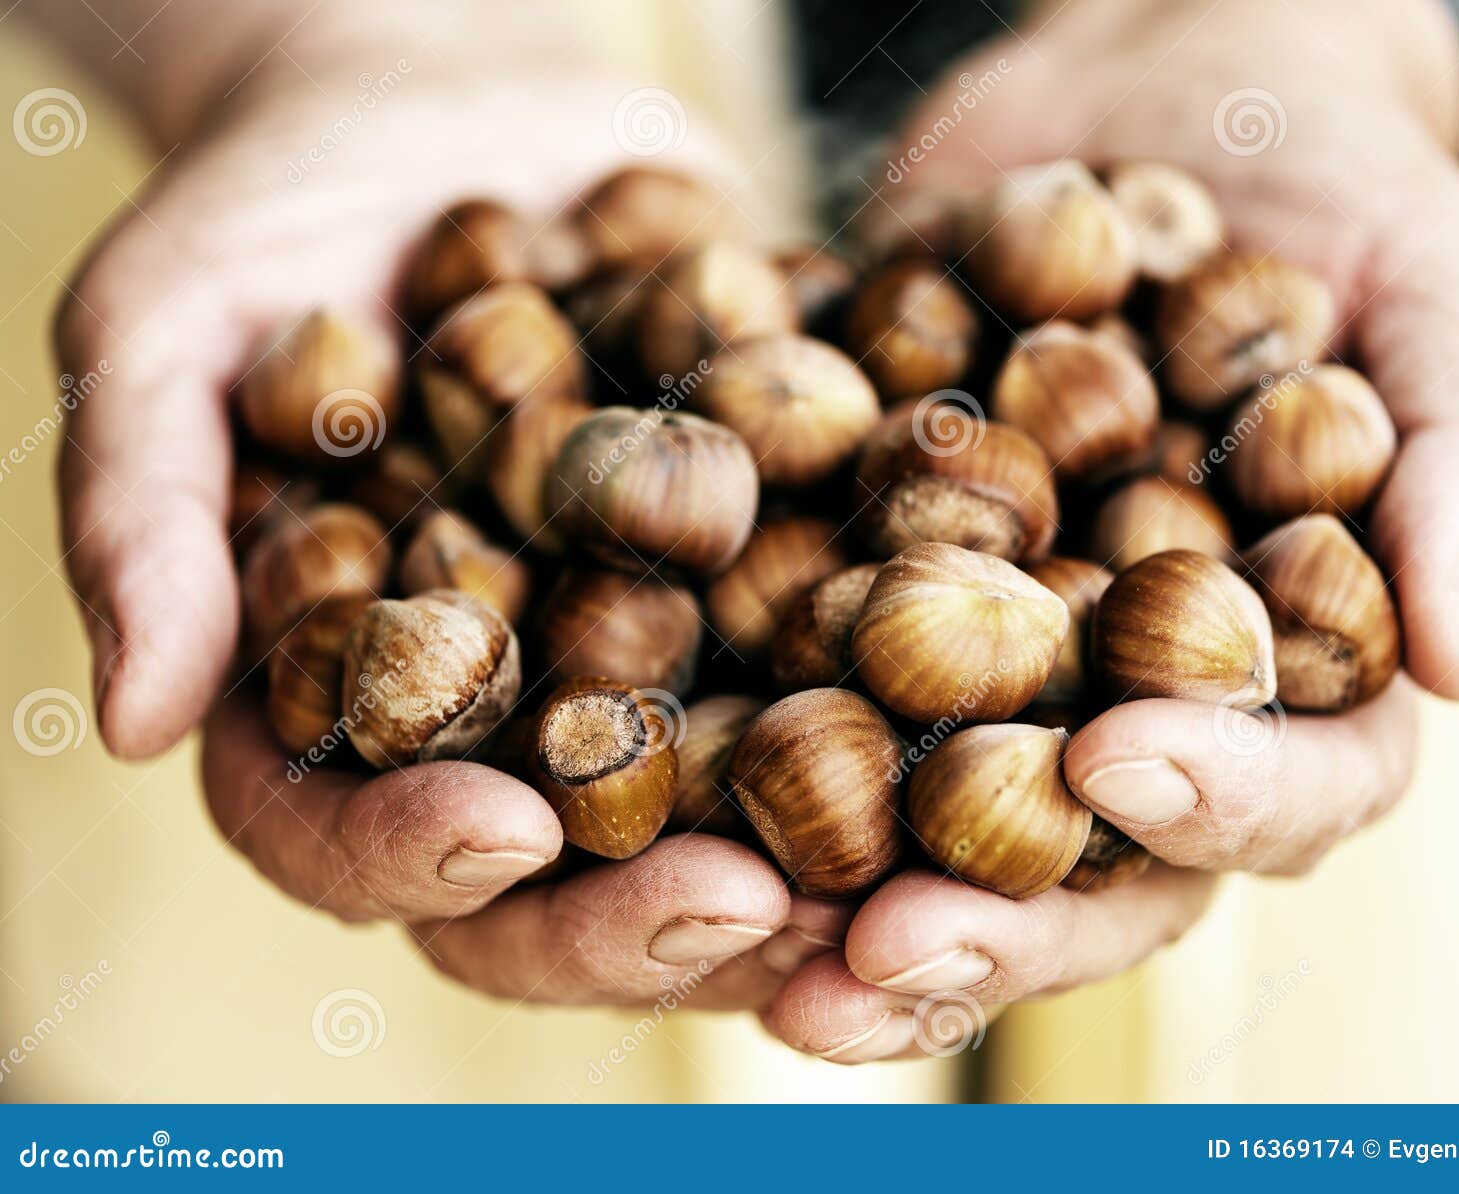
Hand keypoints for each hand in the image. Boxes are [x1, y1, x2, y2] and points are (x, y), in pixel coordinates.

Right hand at [52, 9, 822, 1016]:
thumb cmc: (277, 225)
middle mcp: (502, 722)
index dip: (420, 859)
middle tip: (756, 908)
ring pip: (719, 813)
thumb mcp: (169, 335)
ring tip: (907, 871)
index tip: (509, 834)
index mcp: (336, 708)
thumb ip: (148, 515)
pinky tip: (999, 696)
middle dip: (648, 913)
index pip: (349, 835)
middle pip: (562, 878)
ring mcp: (643, 663)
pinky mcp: (763, 583)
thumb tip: (139, 718)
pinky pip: (839, 661)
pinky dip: (911, 696)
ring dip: (814, 863)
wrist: (455, 116)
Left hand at [766, 0, 1458, 1058]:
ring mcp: (995, 661)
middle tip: (880, 953)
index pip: (1284, 786)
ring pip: (927, 821)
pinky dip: (739, 745)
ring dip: (842, 896)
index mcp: (1288, 671)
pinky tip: (653, 778)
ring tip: (752, 941)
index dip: (1216, 800)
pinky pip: (807, 686)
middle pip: (1083, 864)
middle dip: (992, 920)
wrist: (1151, 102)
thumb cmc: (1333, 193)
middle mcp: (1133, 700)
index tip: (1115, 764)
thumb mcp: (1433, 292)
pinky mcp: (871, 593)